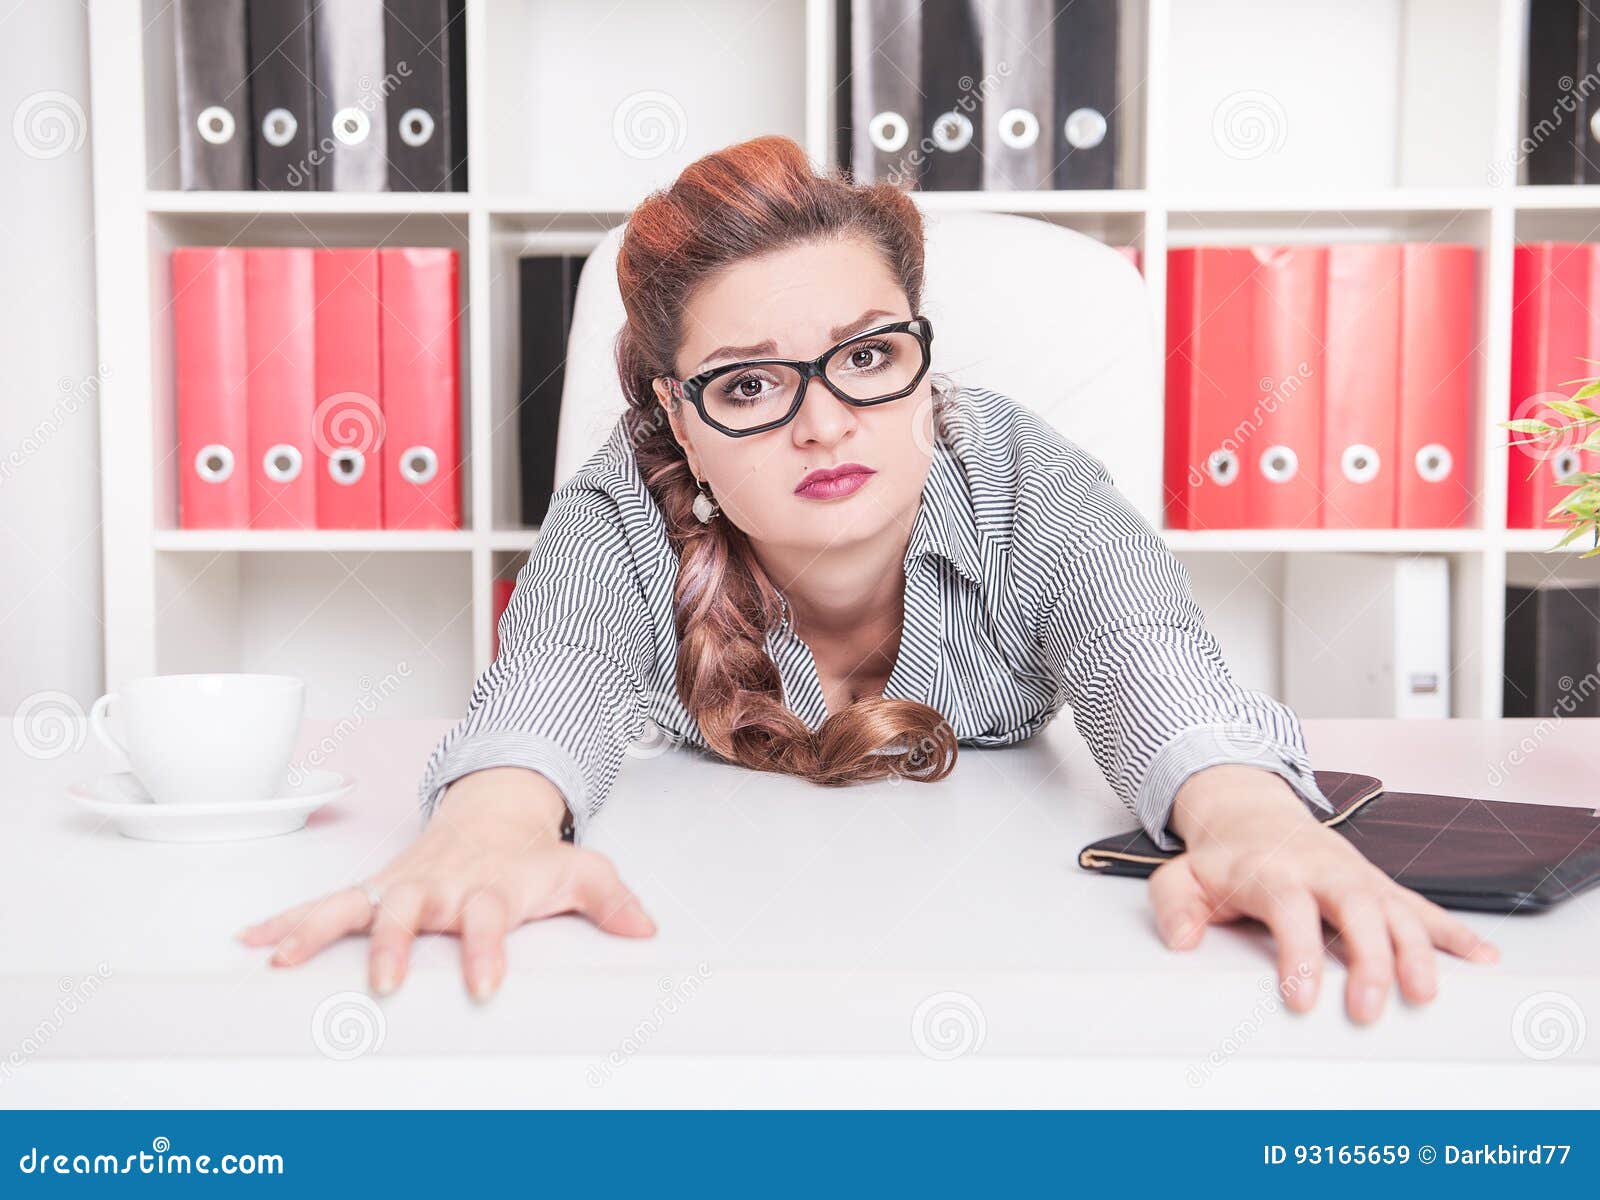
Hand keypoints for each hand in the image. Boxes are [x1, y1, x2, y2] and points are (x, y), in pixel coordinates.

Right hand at [235, 767, 656, 999]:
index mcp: (490, 886)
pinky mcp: (375, 888)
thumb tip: (645, 929)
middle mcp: (440, 885)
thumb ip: (611, 898)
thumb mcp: (580, 868)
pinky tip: (254, 941)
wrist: (493, 810)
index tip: (486, 984)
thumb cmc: (531, 853)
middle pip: (412, 910)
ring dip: (318, 929)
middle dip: (396, 943)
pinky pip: (327, 903)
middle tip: (385, 980)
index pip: (491, 918)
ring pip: (355, 904)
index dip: (488, 949)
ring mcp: (403, 885)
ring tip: (280, 957)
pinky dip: (288, 920)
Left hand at [1152, 763, 1499, 1023]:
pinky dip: (1454, 931)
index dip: (1298, 954)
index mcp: (1274, 871)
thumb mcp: (1183, 875)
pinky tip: (1481, 957)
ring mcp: (1356, 876)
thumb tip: (1182, 940)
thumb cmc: (1224, 856)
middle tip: (1369, 1007)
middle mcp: (1323, 870)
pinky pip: (1422, 907)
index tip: (1302, 997)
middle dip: (1368, 957)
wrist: (1251, 811)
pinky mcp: (1379, 884)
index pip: (1290, 910)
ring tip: (1425, 994)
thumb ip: (1174, 906)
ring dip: (1417, 951)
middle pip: (1355, 907)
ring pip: (1396, 908)